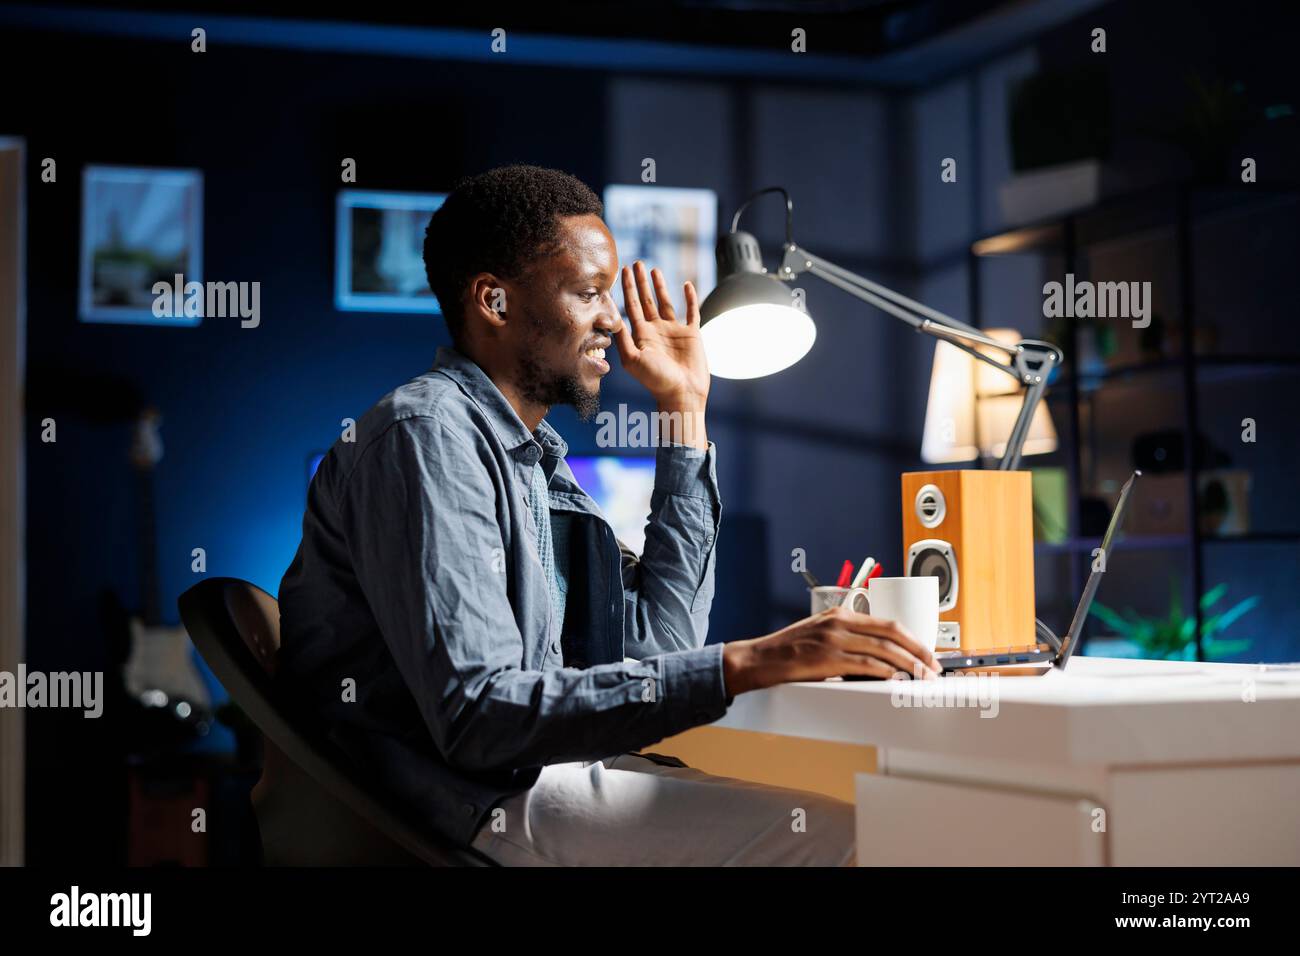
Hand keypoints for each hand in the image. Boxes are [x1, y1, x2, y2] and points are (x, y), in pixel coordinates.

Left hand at [614, 261, 709, 409]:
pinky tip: (687, 284)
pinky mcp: (691, 334)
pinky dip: (690, 298)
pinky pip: (691, 311)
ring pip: (666, 302)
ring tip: (654, 269)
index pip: (631, 306)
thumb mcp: (632, 359)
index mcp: (641, 335)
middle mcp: (656, 330)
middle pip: (646, 300)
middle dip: (640, 282)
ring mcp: (674, 331)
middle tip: (636, 263)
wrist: (682, 393)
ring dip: (660, 286)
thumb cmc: (656, 380)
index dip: (627, 288)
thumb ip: (622, 337)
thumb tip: (612, 316)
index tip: (622, 271)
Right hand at [722, 606, 944, 694]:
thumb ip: (847, 641)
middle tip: (934, 667)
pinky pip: (866, 664)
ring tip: (922, 677)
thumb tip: (879, 660)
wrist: (758, 660)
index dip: (913, 639)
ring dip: (909, 665)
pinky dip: (887, 672)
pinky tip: (898, 679)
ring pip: (884, 649)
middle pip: (892, 633)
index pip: (887, 623)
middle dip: (919, 651)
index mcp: (840, 614)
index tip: (927, 653)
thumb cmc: (787, 652)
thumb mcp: (820, 636)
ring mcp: (834, 639)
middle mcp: (840, 622)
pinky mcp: (828, 658)